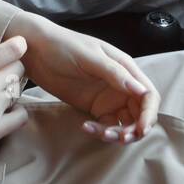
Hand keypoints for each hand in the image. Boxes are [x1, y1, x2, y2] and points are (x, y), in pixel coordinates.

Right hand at [0, 32, 28, 165]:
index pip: (12, 49)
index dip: (18, 47)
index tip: (17, 48)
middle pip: (19, 69)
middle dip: (13, 71)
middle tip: (2, 78)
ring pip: (19, 91)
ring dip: (11, 93)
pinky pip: (20, 115)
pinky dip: (16, 113)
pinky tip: (5, 114)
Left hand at [10, 15, 158, 143]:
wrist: (34, 50)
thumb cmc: (63, 45)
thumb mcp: (89, 56)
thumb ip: (114, 73)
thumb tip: (140, 90)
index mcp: (125, 69)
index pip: (148, 95)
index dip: (149, 113)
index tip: (141, 129)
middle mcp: (120, 85)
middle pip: (139, 113)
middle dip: (135, 129)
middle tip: (120, 137)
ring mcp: (107, 97)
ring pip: (124, 123)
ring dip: (118, 133)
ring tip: (102, 134)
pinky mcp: (93, 107)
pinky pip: (105, 125)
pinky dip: (100, 131)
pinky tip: (85, 127)